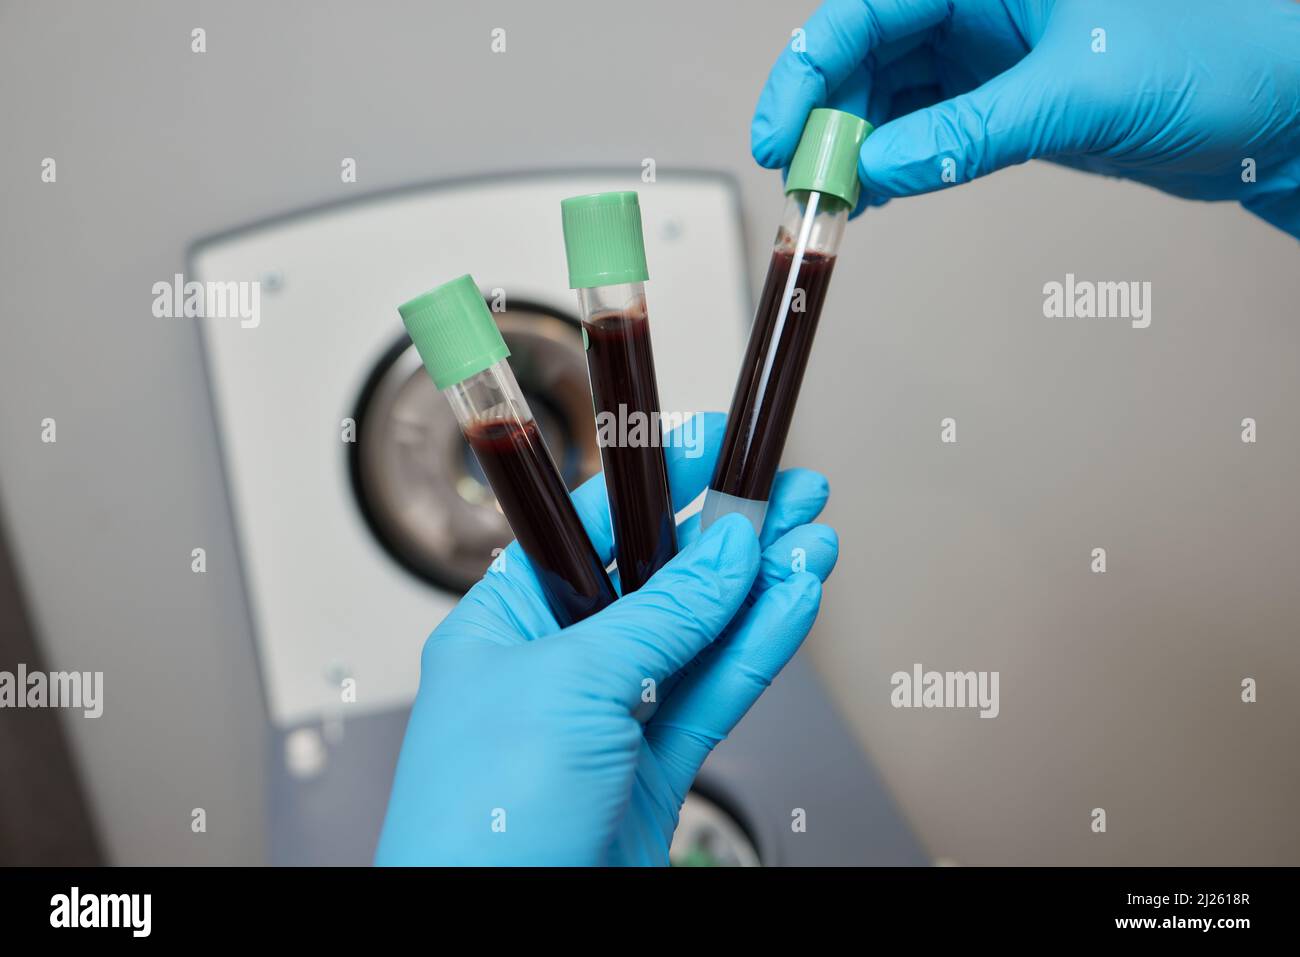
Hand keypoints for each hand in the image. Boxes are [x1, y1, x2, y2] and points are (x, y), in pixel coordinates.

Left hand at [375, 412, 838, 864]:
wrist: (498, 935)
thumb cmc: (479, 821)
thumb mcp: (570, 684)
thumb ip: (660, 615)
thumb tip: (726, 549)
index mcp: (509, 620)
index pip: (591, 527)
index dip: (655, 480)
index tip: (712, 442)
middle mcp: (562, 660)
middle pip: (660, 575)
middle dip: (730, 530)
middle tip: (791, 490)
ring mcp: (615, 715)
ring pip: (702, 633)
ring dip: (763, 585)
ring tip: (814, 538)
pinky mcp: (658, 767)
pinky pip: (719, 692)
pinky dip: (763, 647)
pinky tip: (798, 602)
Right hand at [752, 0, 1299, 236]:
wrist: (1283, 108)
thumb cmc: (1221, 53)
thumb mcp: (1078, 89)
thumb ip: (967, 131)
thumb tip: (878, 168)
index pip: (870, 7)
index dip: (811, 68)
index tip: (781, 133)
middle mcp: (982, 4)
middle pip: (867, 51)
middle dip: (826, 115)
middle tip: (803, 179)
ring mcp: (992, 54)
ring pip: (890, 95)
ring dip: (854, 148)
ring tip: (829, 200)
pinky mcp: (1004, 102)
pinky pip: (925, 130)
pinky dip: (893, 165)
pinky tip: (871, 197)